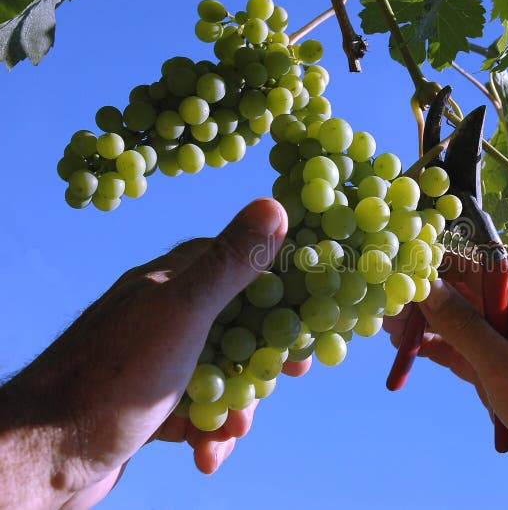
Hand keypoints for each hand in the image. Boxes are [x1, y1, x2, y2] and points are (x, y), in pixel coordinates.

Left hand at [0, 199, 304, 508]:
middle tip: (287, 373)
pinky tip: (206, 454)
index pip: (243, 268)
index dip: (282, 290)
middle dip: (262, 359)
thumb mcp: (183, 312)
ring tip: (232, 433)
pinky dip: (207, 432)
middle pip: (238, 326)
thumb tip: (276, 206)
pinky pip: (194, 411)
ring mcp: (155, 361)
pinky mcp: (147, 404)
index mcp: (173, 282)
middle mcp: (163, 314)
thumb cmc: (115, 375)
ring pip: (219, 375)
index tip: (311, 316)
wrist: (43, 453)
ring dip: (236, 407)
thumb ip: (231, 264)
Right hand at [386, 268, 507, 508]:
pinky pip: (457, 353)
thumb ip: (463, 326)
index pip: (477, 269)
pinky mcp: (493, 373)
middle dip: (425, 299)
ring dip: (425, 326)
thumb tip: (429, 287)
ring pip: (455, 326)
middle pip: (460, 296)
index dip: (441, 265)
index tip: (405, 269)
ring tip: (389, 329)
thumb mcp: (503, 364)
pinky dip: (434, 350)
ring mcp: (501, 347)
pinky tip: (409, 351)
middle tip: (388, 305)